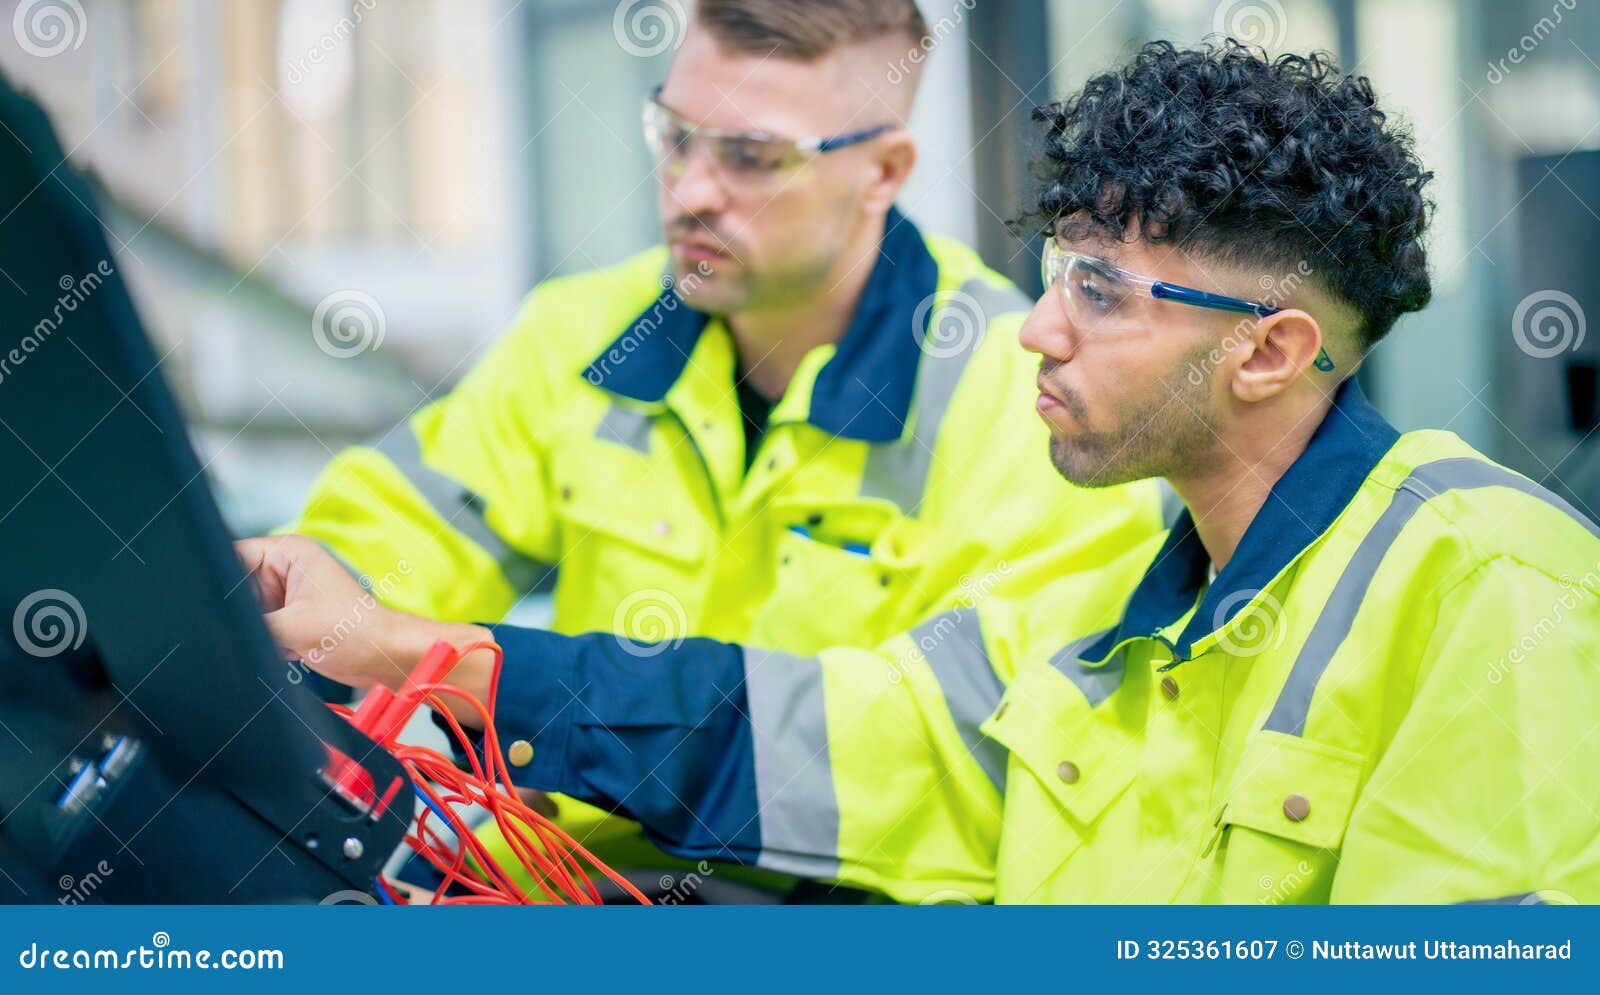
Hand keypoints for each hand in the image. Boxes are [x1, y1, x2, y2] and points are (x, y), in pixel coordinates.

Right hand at [235, 536, 493, 711]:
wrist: (385, 658)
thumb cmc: (358, 632)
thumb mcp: (294, 627)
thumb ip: (251, 625)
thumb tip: (221, 629)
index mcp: (289, 554)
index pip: (232, 555)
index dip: (216, 579)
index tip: (205, 602)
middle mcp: (286, 570)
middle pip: (235, 587)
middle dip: (239, 612)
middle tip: (251, 627)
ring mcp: (287, 597)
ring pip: (246, 613)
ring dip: (254, 631)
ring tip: (277, 640)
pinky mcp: (289, 621)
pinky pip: (259, 630)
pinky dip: (265, 644)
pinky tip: (286, 650)